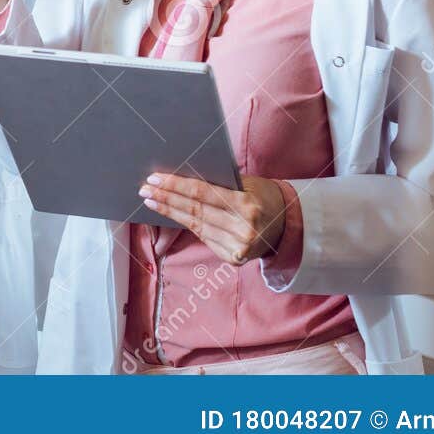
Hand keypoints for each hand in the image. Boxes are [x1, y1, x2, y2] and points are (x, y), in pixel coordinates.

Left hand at [139, 173, 286, 263]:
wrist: (288, 226)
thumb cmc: (263, 196)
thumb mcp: (247, 184)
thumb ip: (219, 183)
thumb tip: (181, 175)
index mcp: (247, 206)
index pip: (203, 194)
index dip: (176, 186)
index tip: (154, 179)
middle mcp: (244, 229)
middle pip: (195, 211)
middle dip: (167, 199)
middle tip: (145, 189)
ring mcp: (238, 248)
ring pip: (196, 226)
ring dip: (170, 212)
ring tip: (151, 200)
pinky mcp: (233, 259)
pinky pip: (203, 237)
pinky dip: (186, 224)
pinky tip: (171, 214)